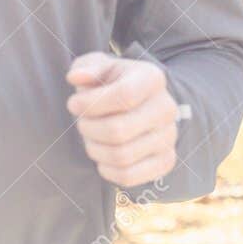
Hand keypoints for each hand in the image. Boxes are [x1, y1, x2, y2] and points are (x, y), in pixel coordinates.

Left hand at [66, 52, 180, 186]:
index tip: (73, 104)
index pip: (123, 96)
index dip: (90, 104)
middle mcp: (166, 108)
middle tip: (83, 122)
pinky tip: (103, 155)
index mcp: (152, 79)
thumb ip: (86, 67)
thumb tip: (76, 78)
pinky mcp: (165, 161)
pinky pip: (128, 176)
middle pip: (118, 131)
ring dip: (94, 149)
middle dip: (89, 128)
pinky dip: (107, 169)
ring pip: (120, 155)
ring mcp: (169, 137)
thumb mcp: (99, 67)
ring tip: (92, 137)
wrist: (137, 105)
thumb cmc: (111, 84)